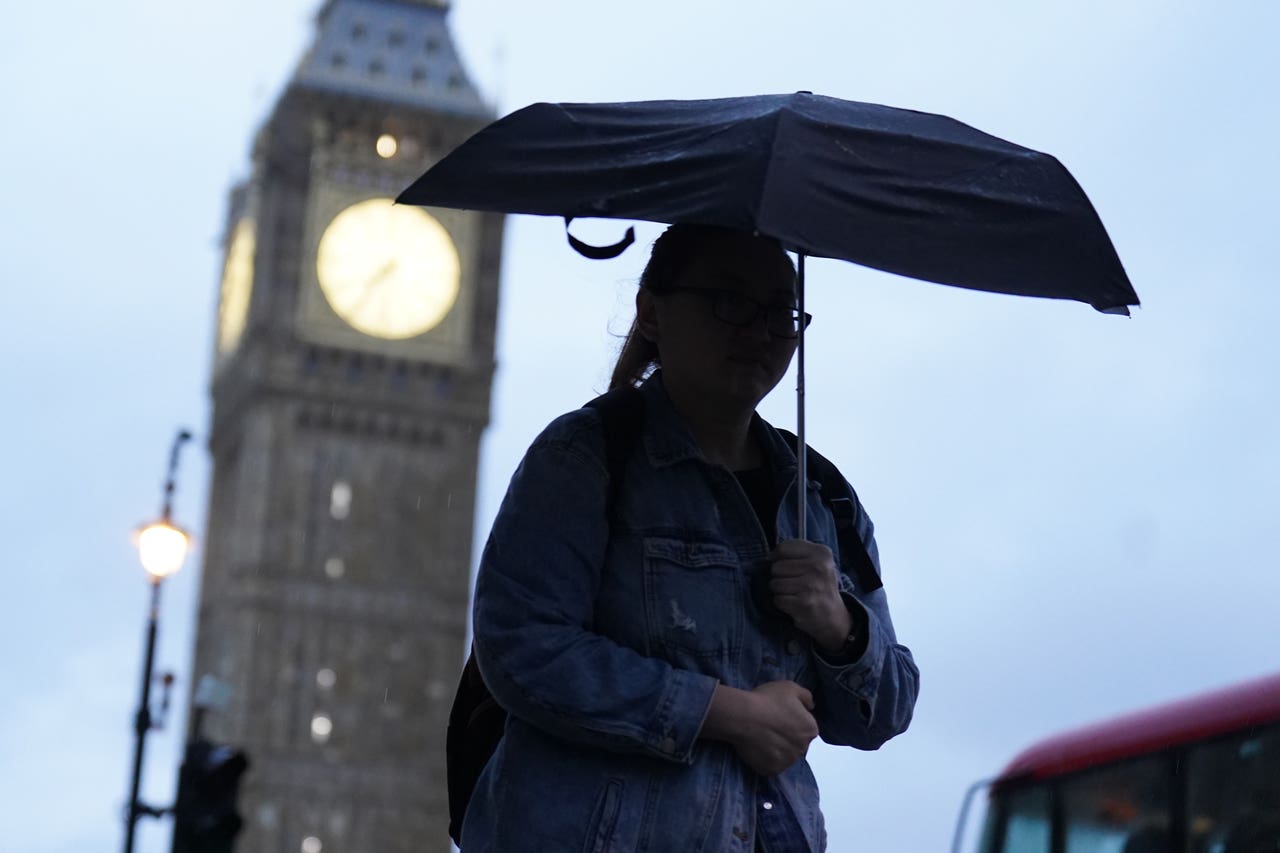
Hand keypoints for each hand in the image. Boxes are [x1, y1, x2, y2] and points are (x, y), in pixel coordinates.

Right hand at [704, 681, 818, 775]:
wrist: (743, 716)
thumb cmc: (768, 700)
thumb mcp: (791, 687)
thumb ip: (806, 697)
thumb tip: (811, 706)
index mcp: (811, 730)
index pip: (805, 728)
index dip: (792, 721)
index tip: (779, 716)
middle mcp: (803, 749)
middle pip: (796, 744)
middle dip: (786, 737)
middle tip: (770, 726)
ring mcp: (787, 762)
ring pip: (785, 756)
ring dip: (777, 749)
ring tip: (761, 737)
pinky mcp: (772, 770)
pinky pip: (771, 765)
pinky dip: (765, 759)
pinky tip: (757, 747)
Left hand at [768, 539, 851, 652]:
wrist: (833, 616)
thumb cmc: (818, 585)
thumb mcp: (816, 561)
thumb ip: (795, 552)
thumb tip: (769, 556)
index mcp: (821, 553)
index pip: (783, 548)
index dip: (777, 557)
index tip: (784, 565)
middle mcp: (818, 567)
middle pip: (776, 567)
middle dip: (780, 577)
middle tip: (794, 584)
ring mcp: (812, 585)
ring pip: (775, 583)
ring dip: (780, 591)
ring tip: (794, 594)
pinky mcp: (805, 603)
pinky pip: (778, 599)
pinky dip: (782, 604)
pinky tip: (794, 604)